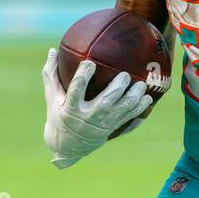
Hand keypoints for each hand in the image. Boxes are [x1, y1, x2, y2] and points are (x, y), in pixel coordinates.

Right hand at [42, 48, 152, 168]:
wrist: (69, 147)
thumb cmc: (59, 115)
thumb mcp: (52, 98)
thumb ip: (51, 75)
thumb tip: (51, 50)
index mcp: (71, 108)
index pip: (76, 90)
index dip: (83, 77)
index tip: (90, 63)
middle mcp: (88, 117)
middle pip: (106, 102)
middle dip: (117, 88)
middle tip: (125, 74)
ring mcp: (102, 124)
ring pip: (122, 111)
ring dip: (134, 98)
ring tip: (141, 85)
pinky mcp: (112, 128)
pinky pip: (129, 118)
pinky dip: (139, 109)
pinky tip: (147, 98)